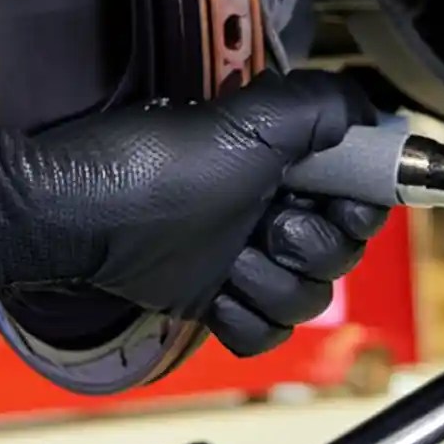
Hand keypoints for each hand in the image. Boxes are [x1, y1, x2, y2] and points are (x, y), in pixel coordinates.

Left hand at [0, 70, 385, 326]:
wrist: (76, 223)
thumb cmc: (152, 172)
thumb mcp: (246, 121)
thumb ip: (321, 106)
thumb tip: (367, 114)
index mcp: (288, 169)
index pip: (361, 204)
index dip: (354, 215)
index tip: (328, 206)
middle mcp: (273, 213)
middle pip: (339, 260)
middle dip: (304, 250)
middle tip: (262, 228)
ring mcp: (246, 262)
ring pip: (304, 303)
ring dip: (266, 287)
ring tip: (225, 262)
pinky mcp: (218, 303)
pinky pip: (265, 337)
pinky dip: (242, 322)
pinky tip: (213, 296)